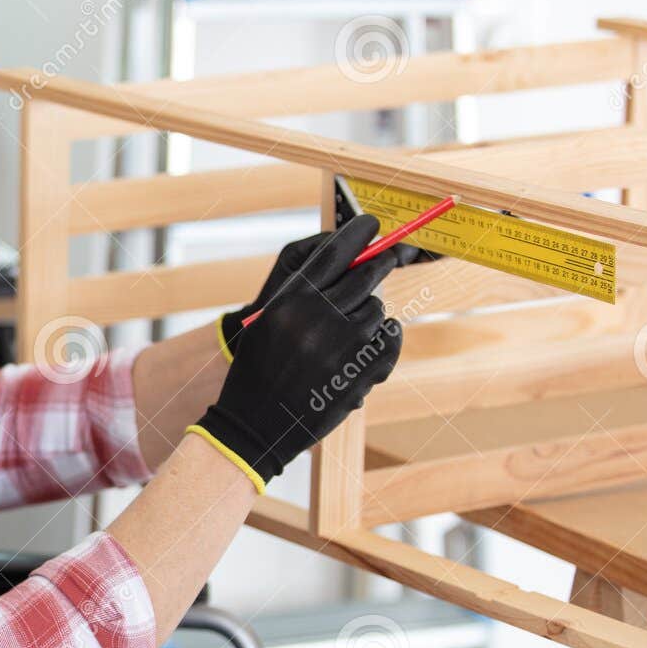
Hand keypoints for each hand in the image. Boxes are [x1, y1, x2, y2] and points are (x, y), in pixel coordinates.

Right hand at [218, 223, 418, 361]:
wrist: (255, 423)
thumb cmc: (259, 368)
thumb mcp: (268, 322)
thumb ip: (304, 292)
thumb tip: (352, 260)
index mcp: (290, 301)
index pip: (335, 252)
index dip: (358, 233)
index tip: (372, 224)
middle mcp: (317, 319)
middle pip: (365, 276)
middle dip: (379, 264)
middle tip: (387, 258)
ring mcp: (343, 347)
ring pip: (377, 310)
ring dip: (371, 314)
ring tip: (351, 330)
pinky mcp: (361, 373)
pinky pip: (390, 339)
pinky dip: (386, 338)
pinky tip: (370, 344)